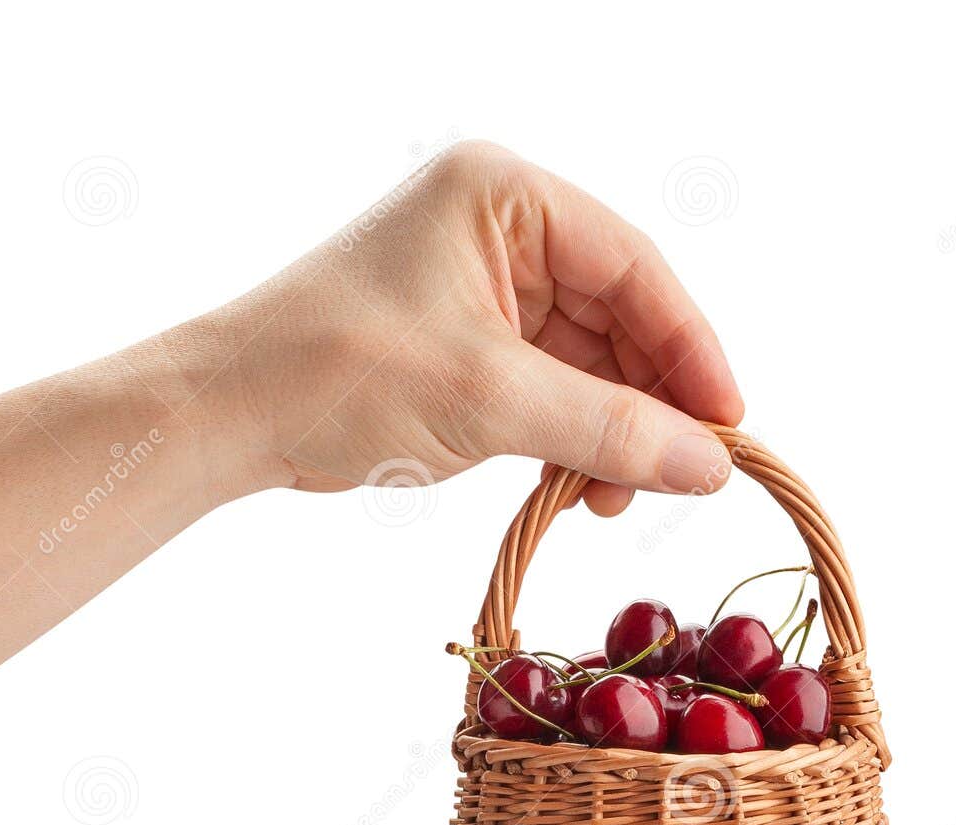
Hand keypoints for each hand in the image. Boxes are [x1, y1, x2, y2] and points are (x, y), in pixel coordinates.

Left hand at [200, 140, 743, 515]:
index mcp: (503, 195)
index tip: (729, 426)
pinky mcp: (456, 342)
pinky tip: (574, 485)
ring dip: (604, 431)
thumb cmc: (337, 373)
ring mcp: (476, 286)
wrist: (226, 416)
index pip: (634, 266)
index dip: (689, 350)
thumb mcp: (488, 399)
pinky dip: (562, 436)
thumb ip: (608, 429)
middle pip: (614, 316)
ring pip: (580, 360)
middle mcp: (496, 228)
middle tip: (675, 479)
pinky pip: (539, 386)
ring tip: (610, 498)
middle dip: (644, 402)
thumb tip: (713, 465)